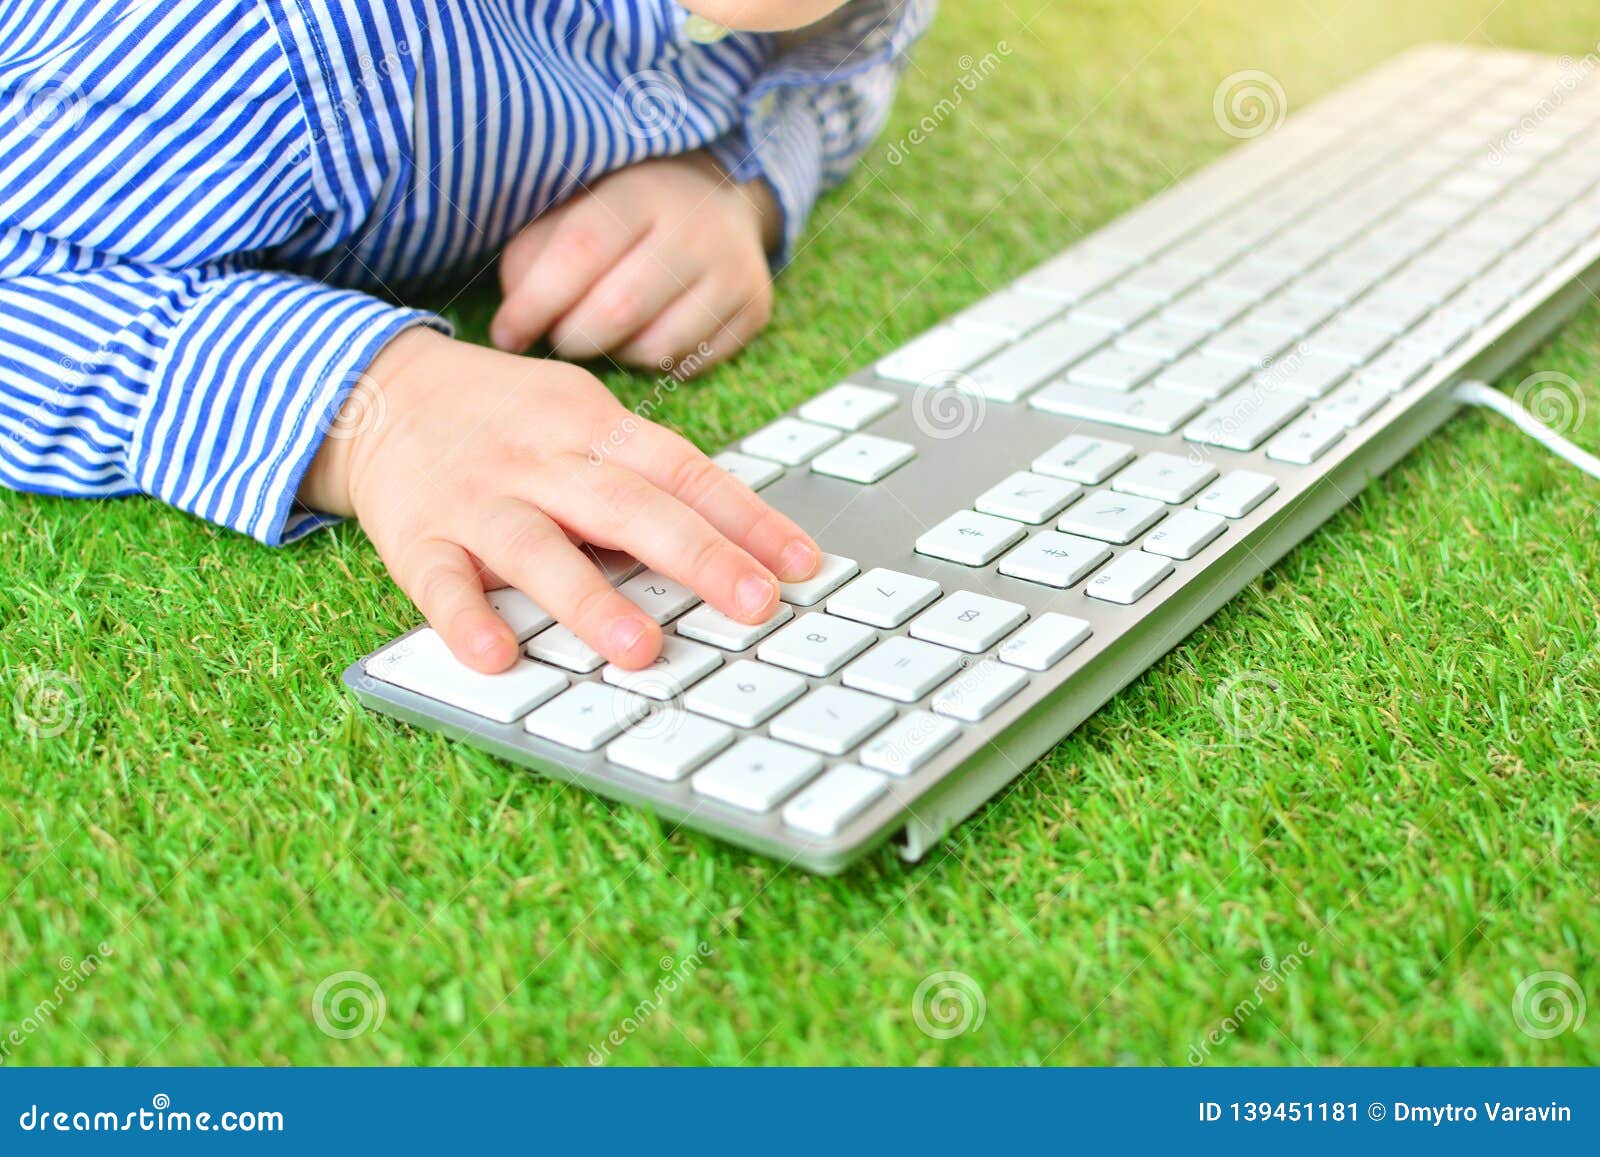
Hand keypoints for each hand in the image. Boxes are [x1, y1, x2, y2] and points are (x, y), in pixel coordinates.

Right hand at [299, 328, 818, 672]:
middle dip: (697, 556)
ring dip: (590, 600)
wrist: (377, 390)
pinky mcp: (416, 537)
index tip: (801, 564)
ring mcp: (477, 499)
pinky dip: (466, 619)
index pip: (683, 470)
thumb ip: (644, 476)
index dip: (745, 517)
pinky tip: (498, 657)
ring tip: (643, 648)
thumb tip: (737, 544)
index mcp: (593, 426)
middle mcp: (541, 459)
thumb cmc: (505, 420)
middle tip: (756, 604)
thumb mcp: (580, 421)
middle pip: (627, 506)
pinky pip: (440, 583)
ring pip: (538, 549)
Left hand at [490, 152, 779, 373]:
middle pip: (619, 310)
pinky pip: (689, 365)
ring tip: (602, 332)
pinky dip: (653, 362)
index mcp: (641, 190)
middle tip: (558, 335)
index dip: (535, 302)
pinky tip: (644, 334)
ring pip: (655, 348)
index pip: (581, 251)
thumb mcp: (571, 211)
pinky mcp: (754, 309)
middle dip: (573, 336)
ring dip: (613, 354)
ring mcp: (733, 271)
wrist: (717, 197)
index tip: (506, 334)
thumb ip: (532, 257)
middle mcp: (697, 228)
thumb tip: (516, 324)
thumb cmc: (624, 214)